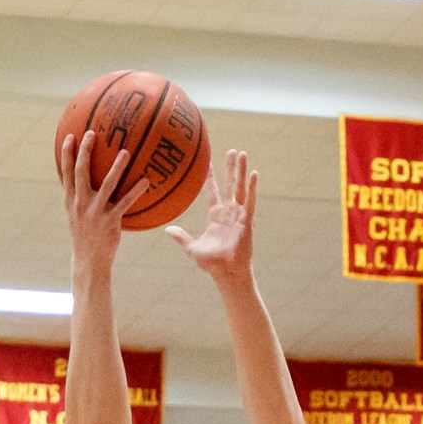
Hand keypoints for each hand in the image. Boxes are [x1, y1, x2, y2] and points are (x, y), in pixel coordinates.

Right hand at [60, 132, 148, 267]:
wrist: (88, 260)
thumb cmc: (85, 236)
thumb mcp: (76, 216)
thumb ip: (79, 198)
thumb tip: (85, 182)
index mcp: (71, 200)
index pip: (66, 172)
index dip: (66, 153)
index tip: (70, 135)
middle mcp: (80, 203)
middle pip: (81, 171)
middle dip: (85, 151)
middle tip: (92, 132)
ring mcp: (95, 212)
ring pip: (107, 184)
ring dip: (116, 167)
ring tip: (125, 152)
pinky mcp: (110, 221)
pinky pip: (125, 202)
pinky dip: (135, 191)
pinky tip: (146, 181)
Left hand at [166, 149, 255, 279]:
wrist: (226, 272)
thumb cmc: (211, 263)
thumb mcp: (192, 248)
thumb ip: (181, 237)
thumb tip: (167, 229)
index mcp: (215, 216)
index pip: (212, 192)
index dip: (210, 177)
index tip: (207, 162)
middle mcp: (228, 212)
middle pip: (229, 185)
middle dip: (230, 168)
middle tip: (231, 150)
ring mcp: (238, 215)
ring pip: (239, 188)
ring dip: (241, 171)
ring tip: (242, 153)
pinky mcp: (246, 221)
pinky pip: (249, 201)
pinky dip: (252, 188)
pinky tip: (254, 174)